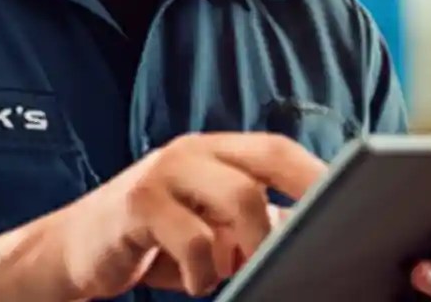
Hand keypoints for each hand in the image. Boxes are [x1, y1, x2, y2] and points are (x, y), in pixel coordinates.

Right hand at [46, 132, 325, 299]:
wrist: (74, 251)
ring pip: (239, 198)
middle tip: (310, 243)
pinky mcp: (136, 205)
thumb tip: (310, 236)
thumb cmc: (152, 240)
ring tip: (237, 269)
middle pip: (268, 159)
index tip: (356, 201)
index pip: (277, 149)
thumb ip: (248, 223)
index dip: (317, 172)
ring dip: (252, 245)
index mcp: (213, 153)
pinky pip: (193, 240)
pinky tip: (196, 281)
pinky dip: (206, 272)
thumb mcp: (206, 228)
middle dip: (302, 200)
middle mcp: (190, 153)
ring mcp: (162, 175)